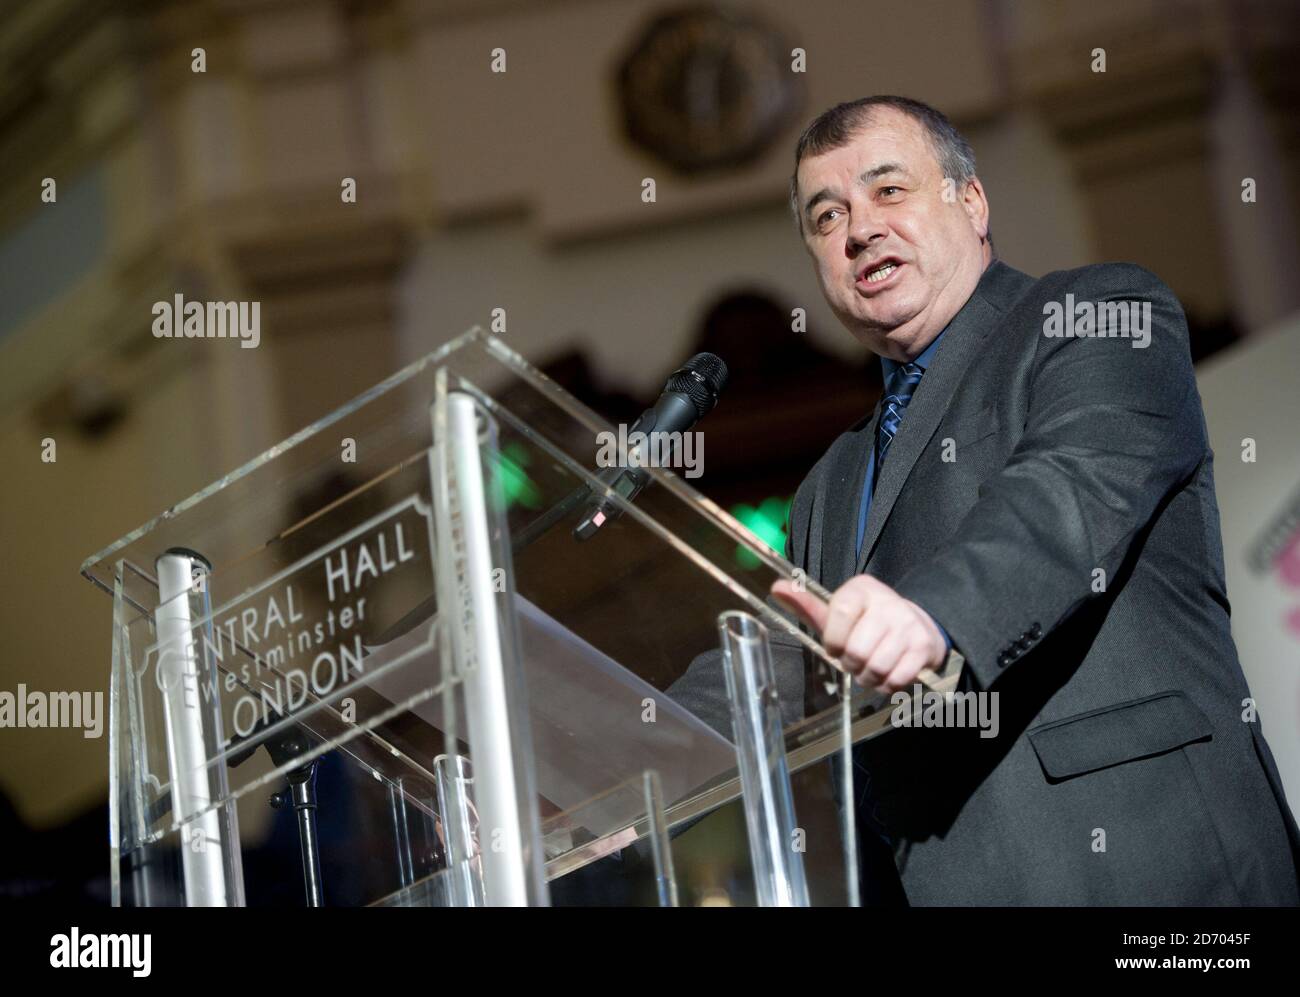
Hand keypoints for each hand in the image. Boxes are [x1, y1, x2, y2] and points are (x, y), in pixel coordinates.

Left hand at [771, 575, 945, 692]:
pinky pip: (896, 680)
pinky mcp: (924, 647)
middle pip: (856, 650)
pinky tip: (887, 673)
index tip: (836, 646)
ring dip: (868, 677)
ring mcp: (908, 624)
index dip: (833, 640)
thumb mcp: (838, 612)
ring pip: (876, 668)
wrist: (918, 626)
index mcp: (861, 589)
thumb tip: (776, 588)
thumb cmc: (867, 622)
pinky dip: (887, 685)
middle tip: (856, 659)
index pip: (838, 613)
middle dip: (850, 664)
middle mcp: (888, 602)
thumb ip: (808, 606)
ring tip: (870, 667)